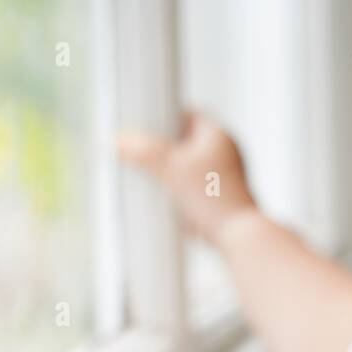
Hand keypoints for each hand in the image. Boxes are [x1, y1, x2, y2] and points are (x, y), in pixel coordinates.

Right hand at [115, 110, 257, 247]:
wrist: (237, 236)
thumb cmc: (210, 197)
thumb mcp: (169, 167)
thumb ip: (141, 151)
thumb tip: (114, 139)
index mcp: (218, 135)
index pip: (188, 115)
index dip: (164, 117)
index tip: (143, 125)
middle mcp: (226, 153)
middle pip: (187, 142)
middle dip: (163, 148)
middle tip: (139, 153)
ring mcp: (227, 179)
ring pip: (191, 168)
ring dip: (170, 173)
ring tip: (147, 178)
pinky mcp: (222, 202)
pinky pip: (195, 190)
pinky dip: (180, 192)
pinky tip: (163, 202)